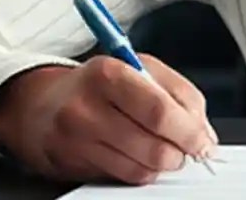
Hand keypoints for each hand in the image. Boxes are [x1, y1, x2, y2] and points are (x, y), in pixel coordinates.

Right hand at [0, 54, 217, 184]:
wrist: (40, 105)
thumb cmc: (99, 84)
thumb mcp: (140, 68)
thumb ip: (179, 93)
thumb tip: (204, 132)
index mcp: (109, 73)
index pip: (159, 110)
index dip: (189, 131)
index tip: (204, 141)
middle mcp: (88, 107)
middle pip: (154, 146)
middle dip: (181, 153)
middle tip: (189, 148)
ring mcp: (77, 140)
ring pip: (142, 168)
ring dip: (163, 163)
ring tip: (162, 147)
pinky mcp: (74, 165)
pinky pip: (125, 178)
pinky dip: (142, 170)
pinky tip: (138, 154)